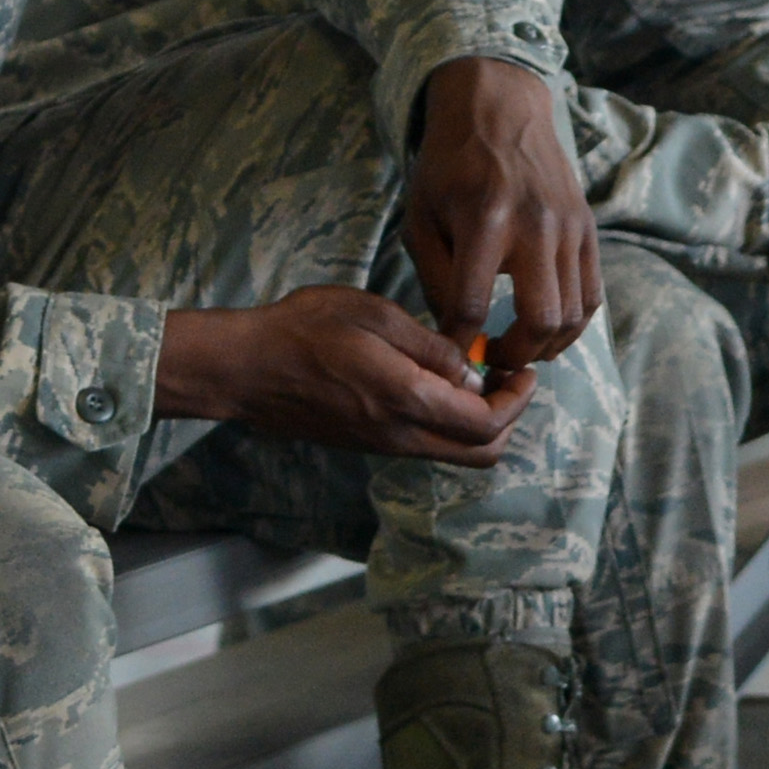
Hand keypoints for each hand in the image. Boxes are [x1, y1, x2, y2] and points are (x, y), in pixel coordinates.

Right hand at [155, 284, 526, 463]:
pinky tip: (437, 383)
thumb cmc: (303, 329)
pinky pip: (426, 445)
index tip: (523, 369)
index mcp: (406, 401)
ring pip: (454, 454)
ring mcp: (382, 446)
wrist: (245, 368)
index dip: (518, 400)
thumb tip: (470, 371)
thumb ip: (430, 346)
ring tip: (477, 376)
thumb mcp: (373, 315)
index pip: (487, 424)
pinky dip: (449, 424)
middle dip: (507, 418)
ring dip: (479, 423)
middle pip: (480, 454)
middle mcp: (400, 436)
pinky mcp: (367, 444)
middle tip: (508, 376)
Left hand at [396, 57, 597, 371]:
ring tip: (520, 348)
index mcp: (483, 220)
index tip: (453, 358)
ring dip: (546, 345)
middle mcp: (534, 225)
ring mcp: (569, 228)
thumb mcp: (420, 216)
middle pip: (541, 320)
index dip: (460, 344)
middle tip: (494, 359)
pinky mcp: (588, 228)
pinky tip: (547, 327)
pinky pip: (593, 294)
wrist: (500, 110)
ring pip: (573, 315)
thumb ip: (433, 277)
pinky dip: (574, 323)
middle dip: (514, 355)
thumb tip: (453, 335)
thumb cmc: (449, 166)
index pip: (472, 306)